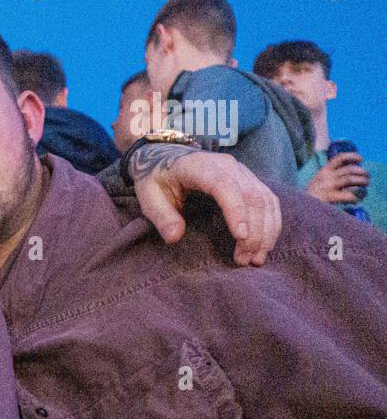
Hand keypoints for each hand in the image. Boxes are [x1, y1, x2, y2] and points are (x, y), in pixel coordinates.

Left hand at [126, 143, 280, 265]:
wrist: (165, 158)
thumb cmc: (156, 179)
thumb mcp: (148, 196)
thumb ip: (161, 216)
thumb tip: (174, 237)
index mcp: (200, 166)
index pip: (225, 186)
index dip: (236, 210)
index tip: (241, 237)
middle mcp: (227, 166)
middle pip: (252, 196)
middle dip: (254, 231)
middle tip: (245, 260)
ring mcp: (242, 172)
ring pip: (265, 200)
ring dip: (266, 231)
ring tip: (255, 259)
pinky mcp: (250, 180)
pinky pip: (269, 201)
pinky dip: (271, 224)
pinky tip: (264, 245)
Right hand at [306, 152, 368, 205]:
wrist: (298, 208)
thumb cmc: (311, 197)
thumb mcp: (318, 182)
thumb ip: (329, 178)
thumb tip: (350, 175)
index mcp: (323, 171)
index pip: (339, 158)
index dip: (352, 156)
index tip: (361, 159)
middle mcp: (325, 176)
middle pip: (349, 169)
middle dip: (362, 172)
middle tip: (366, 177)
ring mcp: (327, 186)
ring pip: (350, 179)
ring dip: (362, 181)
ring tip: (365, 186)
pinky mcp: (329, 197)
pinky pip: (349, 194)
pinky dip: (357, 196)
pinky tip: (357, 199)